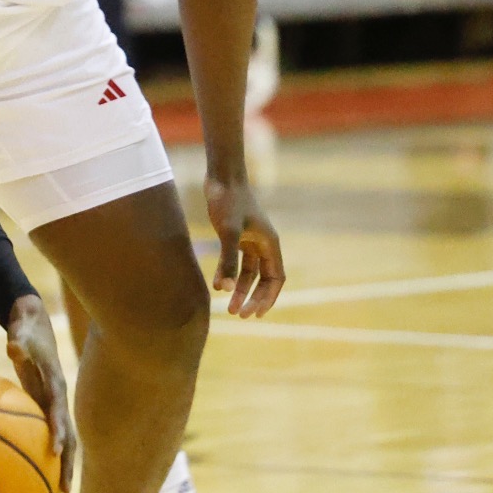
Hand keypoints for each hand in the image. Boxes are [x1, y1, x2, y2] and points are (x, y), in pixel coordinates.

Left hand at [3, 295, 74, 492]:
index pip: (59, 412)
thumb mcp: (22, 330)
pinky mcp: (42, 404)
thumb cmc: (26, 327)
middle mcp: (57, 397)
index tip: (55, 452)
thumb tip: (13, 347)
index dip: (59, 431)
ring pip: (62, 438)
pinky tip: (36, 471)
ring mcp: (51, 402)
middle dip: (68, 463)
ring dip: (61, 464)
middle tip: (64, 491)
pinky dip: (45, 451)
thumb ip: (19, 338)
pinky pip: (46, 432)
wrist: (33, 320)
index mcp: (55, 384)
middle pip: (68, 436)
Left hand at [203, 173, 284, 316]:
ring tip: (228, 308)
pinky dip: (228, 274)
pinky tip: (217, 286)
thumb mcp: (228, 231)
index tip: (256, 313)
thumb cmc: (228, 201)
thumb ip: (227, 260)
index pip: (275, 279)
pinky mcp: (236, 236)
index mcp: (270, 244)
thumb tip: (224, 290)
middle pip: (263, 279)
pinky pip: (235, 262)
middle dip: (253, 298)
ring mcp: (250, 240)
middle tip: (239, 315)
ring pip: (248, 273)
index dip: (268, 298)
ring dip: (240, 290)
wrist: (221, 177)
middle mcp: (263, 244)